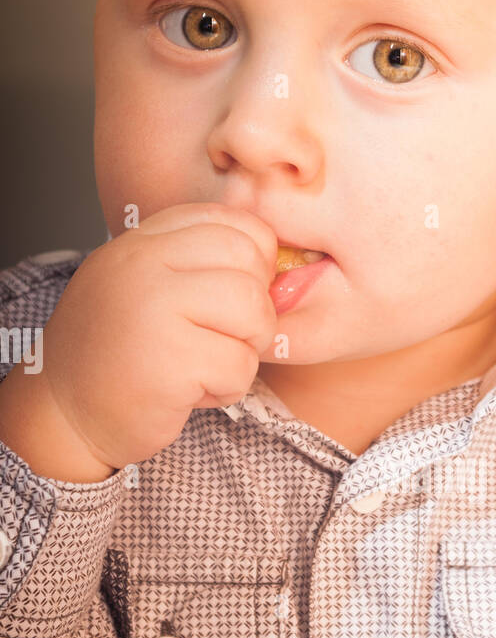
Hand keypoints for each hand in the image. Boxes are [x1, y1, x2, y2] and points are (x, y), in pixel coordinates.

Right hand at [39, 202, 278, 472]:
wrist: (66, 412)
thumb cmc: (119, 353)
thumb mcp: (151, 288)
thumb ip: (206, 270)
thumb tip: (288, 279)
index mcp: (144, 240)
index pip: (236, 224)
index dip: (254, 265)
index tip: (231, 300)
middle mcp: (145, 264)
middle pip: (251, 266)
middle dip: (254, 312)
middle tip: (221, 340)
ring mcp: (155, 309)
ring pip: (254, 315)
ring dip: (243, 352)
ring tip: (204, 365)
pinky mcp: (169, 362)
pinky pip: (239, 366)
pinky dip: (226, 389)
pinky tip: (189, 392)